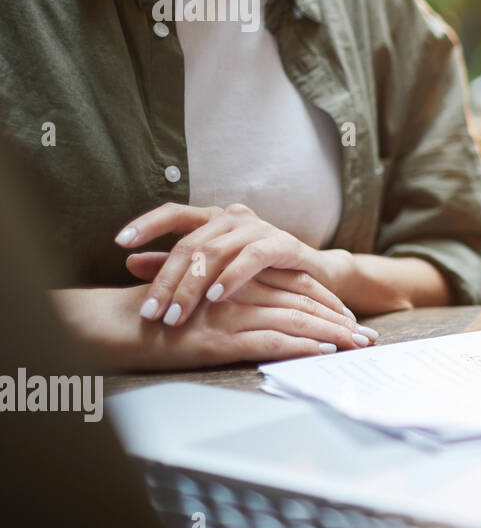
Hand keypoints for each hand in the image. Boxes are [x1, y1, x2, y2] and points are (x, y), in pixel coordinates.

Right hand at [57, 277, 375, 370]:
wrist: (112, 324)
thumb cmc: (154, 314)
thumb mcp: (200, 297)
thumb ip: (230, 297)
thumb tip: (261, 312)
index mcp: (238, 278)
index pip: (297, 285)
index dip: (328, 301)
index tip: (351, 319)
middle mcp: (241, 292)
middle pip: (305, 303)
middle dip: (341, 321)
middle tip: (368, 337)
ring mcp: (232, 315)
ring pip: (295, 322)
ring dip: (332, 335)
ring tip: (358, 347)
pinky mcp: (220, 339)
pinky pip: (271, 341)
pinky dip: (301, 347)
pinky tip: (325, 352)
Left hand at [116, 202, 344, 327]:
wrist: (315, 279)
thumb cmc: (259, 275)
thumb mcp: (214, 271)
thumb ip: (176, 266)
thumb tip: (130, 263)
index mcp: (214, 219)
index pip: (175, 212)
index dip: (147, 224)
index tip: (120, 242)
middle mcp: (234, 217)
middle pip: (191, 244)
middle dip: (166, 281)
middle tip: (151, 313)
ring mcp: (259, 228)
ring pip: (216, 252)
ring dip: (193, 286)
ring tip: (177, 314)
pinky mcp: (283, 244)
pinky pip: (252, 258)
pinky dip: (232, 277)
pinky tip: (216, 297)